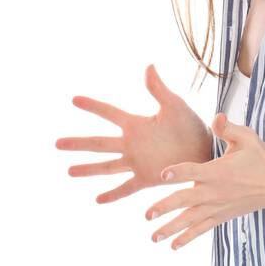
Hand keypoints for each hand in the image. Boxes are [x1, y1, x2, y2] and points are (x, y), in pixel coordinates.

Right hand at [58, 64, 212, 203]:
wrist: (207, 153)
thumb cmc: (193, 127)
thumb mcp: (175, 106)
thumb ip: (159, 89)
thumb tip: (148, 66)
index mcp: (137, 125)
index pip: (109, 113)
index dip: (93, 106)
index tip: (74, 99)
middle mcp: (132, 144)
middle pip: (99, 143)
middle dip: (78, 143)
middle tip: (57, 143)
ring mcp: (137, 162)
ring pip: (106, 166)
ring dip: (88, 169)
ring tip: (69, 171)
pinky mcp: (147, 178)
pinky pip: (126, 188)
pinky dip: (113, 194)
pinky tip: (97, 200)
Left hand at [143, 112, 264, 248]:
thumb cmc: (260, 158)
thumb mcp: (247, 138)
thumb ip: (229, 129)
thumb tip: (217, 116)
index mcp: (217, 171)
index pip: (193, 171)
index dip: (178, 172)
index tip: (162, 174)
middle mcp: (214, 191)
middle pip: (185, 200)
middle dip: (165, 207)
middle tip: (147, 214)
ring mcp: (217, 207)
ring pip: (190, 219)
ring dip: (170, 228)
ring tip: (153, 237)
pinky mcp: (221, 216)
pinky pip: (201, 229)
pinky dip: (187, 238)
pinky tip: (173, 246)